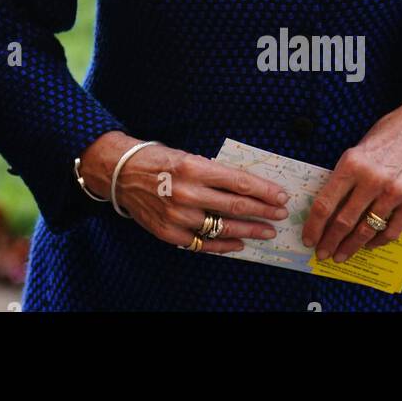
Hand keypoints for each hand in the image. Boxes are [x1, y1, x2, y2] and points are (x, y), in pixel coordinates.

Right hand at [79, 131, 289, 254]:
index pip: (238, 182)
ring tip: (267, 231)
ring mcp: (178, 216)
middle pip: (235, 206)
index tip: (280, 195)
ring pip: (223, 227)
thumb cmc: (156, 160)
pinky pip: (203, 243)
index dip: (263, 191)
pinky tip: (239, 243)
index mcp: (193, 167)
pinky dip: (224, 245)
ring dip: (250, 230)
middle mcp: (187, 192)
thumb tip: (244, 186)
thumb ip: (212, 172)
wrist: (121, 173)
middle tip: (280, 213)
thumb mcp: (186, 156)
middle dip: (263, 210)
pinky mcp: (169, 233)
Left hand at [301, 97, 401, 263]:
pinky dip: (378, 241)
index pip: (326, 203)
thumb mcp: (356, 151)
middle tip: (323, 254)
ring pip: (367, 230)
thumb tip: (328, 208)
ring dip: (352, 247)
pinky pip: (392, 230)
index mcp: (351, 164)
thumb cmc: (385, 137)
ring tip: (342, 254)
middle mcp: (372, 180)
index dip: (314, 226)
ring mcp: (394, 192)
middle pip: (344, 221)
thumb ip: (344, 177)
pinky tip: (368, 244)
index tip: (309, 238)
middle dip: (330, 241)